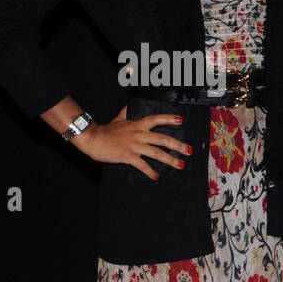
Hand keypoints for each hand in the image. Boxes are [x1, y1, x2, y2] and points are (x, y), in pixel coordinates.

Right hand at [75, 107, 189, 180]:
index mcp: (137, 125)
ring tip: (180, 165)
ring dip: (170, 160)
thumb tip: (131, 105)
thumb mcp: (118, 118)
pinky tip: (157, 177)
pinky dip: (150, 172)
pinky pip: (142, 165)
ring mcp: (134, 146)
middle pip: (163, 139)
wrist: (92, 139)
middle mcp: (139, 134)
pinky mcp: (128, 156)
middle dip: (178, 145)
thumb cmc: (106, 130)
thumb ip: (127, 112)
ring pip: (157, 153)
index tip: (181, 120)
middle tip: (189, 151)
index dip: (168, 119)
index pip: (155, 119)